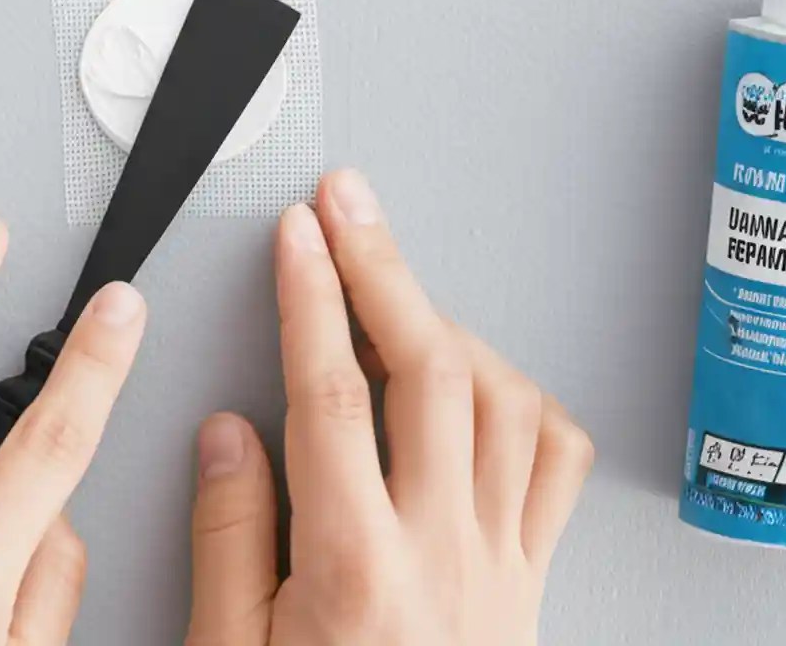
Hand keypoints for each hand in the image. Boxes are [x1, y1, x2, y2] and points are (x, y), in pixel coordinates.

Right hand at [185, 170, 593, 644]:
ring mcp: (499, 561)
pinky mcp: (530, 578)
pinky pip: (555, 463)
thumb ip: (230, 539)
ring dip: (447, 324)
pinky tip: (482, 378)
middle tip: (349, 207)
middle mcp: (443, 552)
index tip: (296, 236)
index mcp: (355, 569)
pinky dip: (522, 398)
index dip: (312, 297)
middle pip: (429, 371)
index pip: (332, 395)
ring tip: (397, 286)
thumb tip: (231, 434)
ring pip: (503, 401)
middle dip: (383, 268)